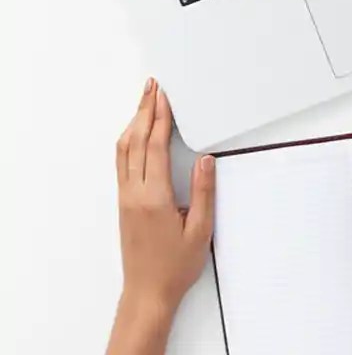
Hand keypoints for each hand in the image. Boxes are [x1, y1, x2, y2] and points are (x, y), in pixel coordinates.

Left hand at [107, 79, 215, 354]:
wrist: (148, 291)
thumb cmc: (175, 265)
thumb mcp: (200, 230)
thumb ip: (203, 193)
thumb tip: (205, 161)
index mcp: (153, 197)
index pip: (153, 147)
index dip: (159, 118)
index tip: (164, 97)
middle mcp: (133, 193)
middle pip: (134, 142)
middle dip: (143, 111)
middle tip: (152, 87)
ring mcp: (125, 198)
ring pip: (123, 151)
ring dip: (132, 122)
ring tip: (143, 102)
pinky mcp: (123, 203)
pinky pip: (121, 163)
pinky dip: (127, 141)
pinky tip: (134, 135)